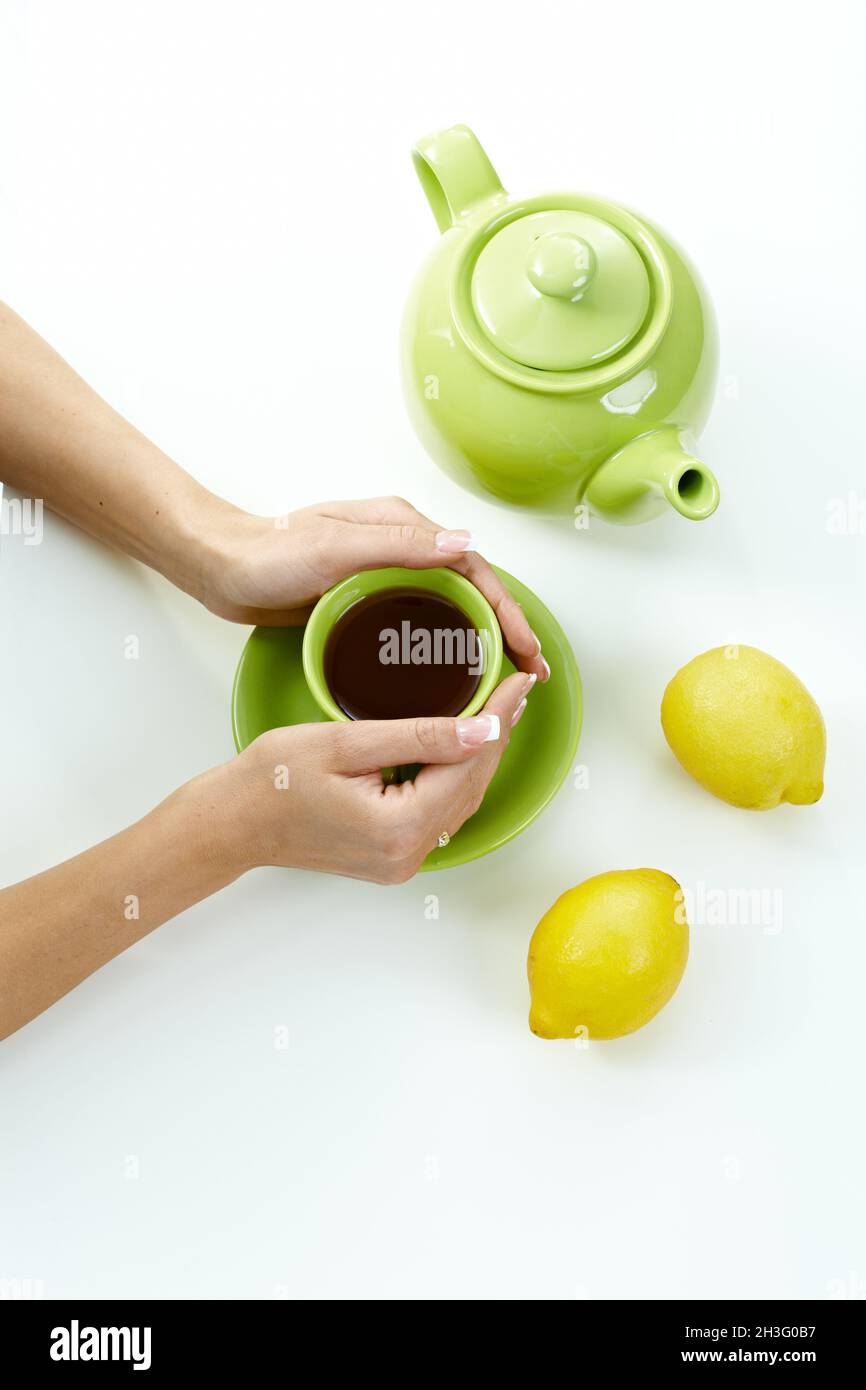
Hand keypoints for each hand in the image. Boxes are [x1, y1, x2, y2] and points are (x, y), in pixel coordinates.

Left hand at [199, 496, 549, 680]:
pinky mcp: (367, 599)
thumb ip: (396, 544)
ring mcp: (386, 573)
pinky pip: (420, 622)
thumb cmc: (267, 553)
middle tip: (530, 672)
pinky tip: (453, 672)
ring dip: (482, 639)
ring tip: (505, 676)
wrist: (220, 567)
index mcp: (402, 527)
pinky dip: (446, 645)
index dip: (505, 609)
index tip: (525, 647)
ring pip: (449, 607)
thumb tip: (461, 542)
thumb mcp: (333, 546)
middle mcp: (401, 547)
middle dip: (506, 628)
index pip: (472, 568)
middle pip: (470, 590)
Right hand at [222, 671, 534, 883]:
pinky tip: (461, 745)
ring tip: (499, 708)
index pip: (469, 762)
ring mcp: (401, 861)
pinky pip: (438, 813)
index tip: (518, 681)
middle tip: (515, 687)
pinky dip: (454, 776)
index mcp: (399, 827)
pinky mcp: (392, 857)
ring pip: (459, 800)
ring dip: (479, 755)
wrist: (231, 822)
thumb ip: (420, 736)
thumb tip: (483, 728)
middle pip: (471, 785)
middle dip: (496, 733)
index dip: (498, 717)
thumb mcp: (346, 743)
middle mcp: (408, 854)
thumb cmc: (272, 779)